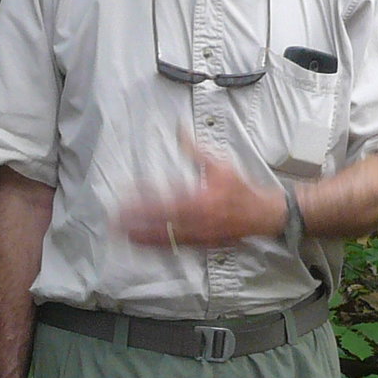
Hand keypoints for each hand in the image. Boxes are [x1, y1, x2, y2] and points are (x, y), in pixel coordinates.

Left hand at [119, 137, 283, 247]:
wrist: (262, 214)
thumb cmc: (241, 188)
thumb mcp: (219, 164)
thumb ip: (195, 150)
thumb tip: (179, 130)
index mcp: (200, 200)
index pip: (164, 200)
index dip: (144, 198)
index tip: (126, 194)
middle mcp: (197, 221)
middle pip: (160, 223)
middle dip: (137, 222)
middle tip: (115, 220)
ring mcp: (199, 235)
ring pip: (166, 238)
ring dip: (143, 237)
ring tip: (124, 235)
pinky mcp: (202, 244)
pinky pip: (176, 247)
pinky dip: (159, 247)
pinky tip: (146, 245)